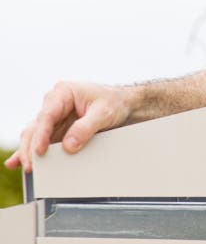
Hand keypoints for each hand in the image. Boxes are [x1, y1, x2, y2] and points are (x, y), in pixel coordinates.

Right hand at [4, 81, 135, 172]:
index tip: (39, 151)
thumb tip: (69, 146)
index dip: (40, 135)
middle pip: (36, 126)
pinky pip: (44, 140)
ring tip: (29, 167)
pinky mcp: (58, 127)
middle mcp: (55, 103)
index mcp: (63, 92)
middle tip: (31, 166)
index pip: (47, 115)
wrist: (125, 104)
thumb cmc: (115, 102)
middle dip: (31, 146)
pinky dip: (36, 150)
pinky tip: (26, 162)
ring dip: (30, 150)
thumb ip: (86, 128)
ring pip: (36, 134)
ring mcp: (55, 116)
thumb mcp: (104, 113)